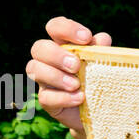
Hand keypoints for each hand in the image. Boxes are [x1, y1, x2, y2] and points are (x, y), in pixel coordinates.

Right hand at [28, 18, 111, 136]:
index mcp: (63, 45)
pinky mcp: (48, 101)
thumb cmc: (100, 80)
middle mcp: (49, 60)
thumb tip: (102, 39)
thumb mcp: (104, 64)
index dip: (66, 28)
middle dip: (56, 55)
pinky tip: (80, 98)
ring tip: (76, 84)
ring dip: (56, 76)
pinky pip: (46, 97)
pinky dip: (63, 98)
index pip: (55, 27)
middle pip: (39, 47)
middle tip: (76, 65)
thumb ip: (102, 51)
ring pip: (34, 69)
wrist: (101, 111)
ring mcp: (45, 81)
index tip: (86, 37)